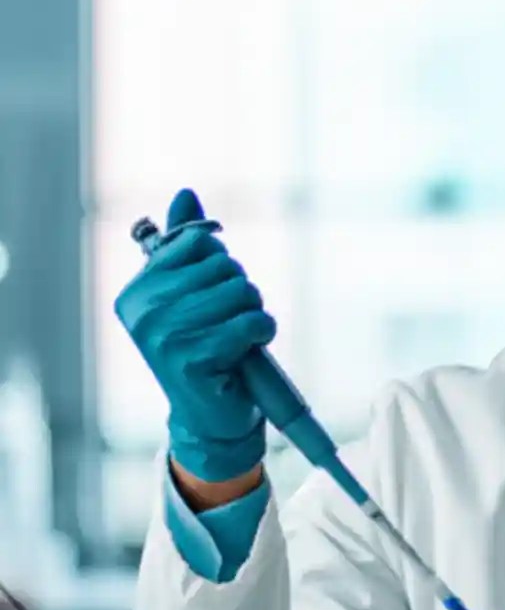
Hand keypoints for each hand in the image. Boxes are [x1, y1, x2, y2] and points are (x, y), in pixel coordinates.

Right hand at [114, 189, 276, 482]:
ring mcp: (163, 335)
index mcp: (137, 290)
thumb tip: (185, 194)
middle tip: (229, 323)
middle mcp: (142, 310)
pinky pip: (252, 322)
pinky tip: (247, 352)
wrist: (213, 415)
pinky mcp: (191, 358)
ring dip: (254, 314)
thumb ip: (187, 244)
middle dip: (242, 292)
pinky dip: (262, 333)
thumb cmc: (209, 348)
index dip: (222, 265)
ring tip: (238, 338)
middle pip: (225, 265)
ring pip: (243, 291)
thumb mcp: (195, 293)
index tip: (214, 295)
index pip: (197, 242)